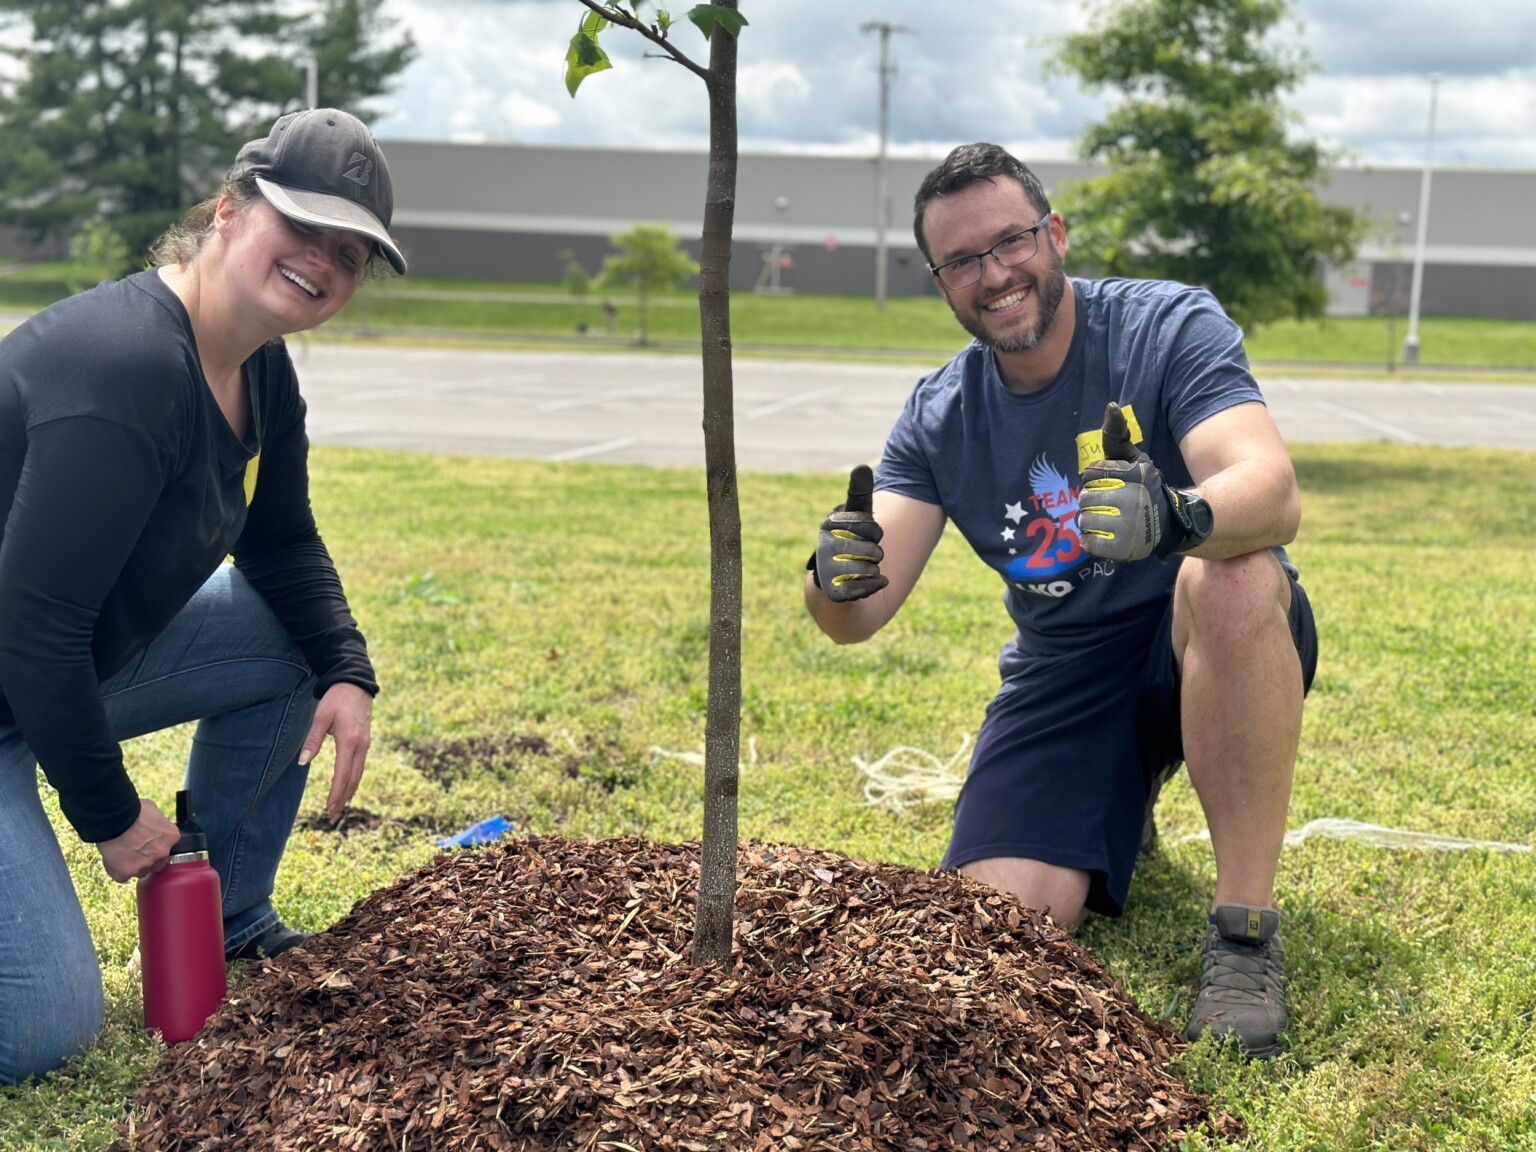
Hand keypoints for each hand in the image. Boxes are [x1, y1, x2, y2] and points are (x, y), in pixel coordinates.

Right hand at [97, 799, 179, 882]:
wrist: (113, 817)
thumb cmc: (132, 810)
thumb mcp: (153, 811)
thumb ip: (158, 823)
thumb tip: (156, 825)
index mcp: (171, 837)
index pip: (168, 847)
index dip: (156, 845)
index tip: (148, 842)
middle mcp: (161, 853)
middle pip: (157, 863)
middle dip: (148, 858)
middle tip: (135, 849)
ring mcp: (145, 864)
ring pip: (140, 872)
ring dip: (133, 865)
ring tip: (121, 853)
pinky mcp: (126, 872)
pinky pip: (122, 877)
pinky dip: (117, 871)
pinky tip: (113, 860)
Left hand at [298, 682, 373, 822]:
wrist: (357, 684)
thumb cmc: (337, 698)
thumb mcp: (321, 717)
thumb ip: (312, 740)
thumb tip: (303, 762)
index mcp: (349, 742)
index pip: (342, 775)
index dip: (335, 794)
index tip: (329, 809)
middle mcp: (361, 746)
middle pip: (353, 779)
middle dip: (343, 799)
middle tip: (333, 817)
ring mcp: (366, 745)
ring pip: (358, 775)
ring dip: (349, 792)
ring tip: (340, 807)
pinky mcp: (365, 742)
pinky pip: (360, 766)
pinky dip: (353, 780)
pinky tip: (347, 787)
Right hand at [813, 465, 887, 601]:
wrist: (834, 584)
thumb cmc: (848, 542)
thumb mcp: (855, 516)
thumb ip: (859, 493)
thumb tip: (862, 466)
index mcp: (829, 524)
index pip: (872, 526)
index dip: (874, 532)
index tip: (861, 534)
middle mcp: (824, 546)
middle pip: (875, 550)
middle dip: (875, 553)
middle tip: (861, 555)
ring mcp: (827, 571)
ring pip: (872, 569)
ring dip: (873, 570)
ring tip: (858, 569)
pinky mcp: (834, 593)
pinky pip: (868, 586)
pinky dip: (875, 585)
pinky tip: (867, 583)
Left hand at [1079, 402, 1178, 561]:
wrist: (1168, 524)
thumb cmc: (1143, 487)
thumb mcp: (1134, 458)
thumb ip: (1117, 435)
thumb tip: (1111, 405)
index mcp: (1135, 474)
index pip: (1090, 473)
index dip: (1096, 479)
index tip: (1112, 483)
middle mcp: (1133, 499)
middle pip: (1084, 498)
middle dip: (1092, 500)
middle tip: (1110, 504)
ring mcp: (1128, 526)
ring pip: (1084, 520)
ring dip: (1091, 521)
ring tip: (1109, 520)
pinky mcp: (1122, 549)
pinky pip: (1088, 543)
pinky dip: (1090, 541)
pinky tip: (1104, 536)